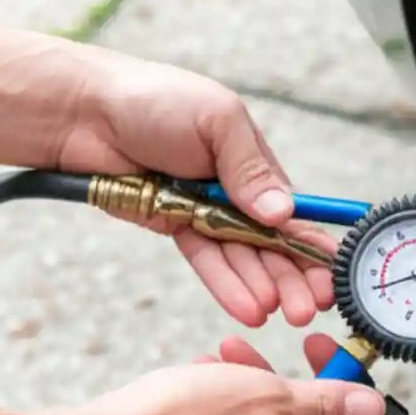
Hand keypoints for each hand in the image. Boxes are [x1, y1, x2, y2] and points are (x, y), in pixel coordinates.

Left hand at [57, 52, 335, 327]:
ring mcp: (205, 211)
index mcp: (253, 161)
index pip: (293, 211)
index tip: (330, 274)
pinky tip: (249, 308)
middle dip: (294, 277)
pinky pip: (207, 261)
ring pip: (242, 259)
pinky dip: (227, 285)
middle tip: (308, 309)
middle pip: (271, 243)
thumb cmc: (153, 98)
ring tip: (281, 316)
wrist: (84, 111)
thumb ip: (251, 168)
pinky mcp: (174, 227)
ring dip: (264, 287)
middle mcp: (235, 190)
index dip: (312, 244)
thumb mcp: (217, 120)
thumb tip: (283, 212)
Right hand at [71, 333, 382, 414]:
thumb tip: (372, 408)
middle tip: (258, 353)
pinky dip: (213, 411)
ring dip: (245, 390)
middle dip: (286, 384)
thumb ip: (323, 405)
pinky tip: (191, 384)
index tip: (321, 353)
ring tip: (218, 361)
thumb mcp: (264, 399)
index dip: (351, 392)